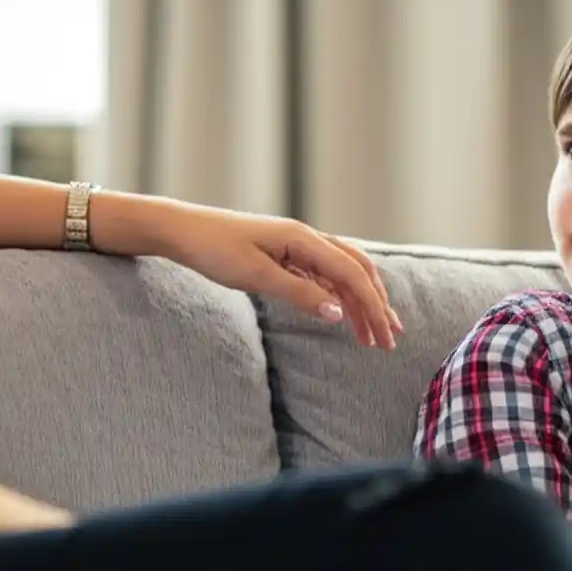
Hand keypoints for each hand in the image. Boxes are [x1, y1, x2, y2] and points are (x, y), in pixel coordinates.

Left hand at [162, 205, 403, 349]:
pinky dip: (337, 296)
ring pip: (341, 273)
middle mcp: (307, 238)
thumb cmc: (214, 249)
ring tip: (372, 332)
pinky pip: (322, 275)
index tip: (384, 337)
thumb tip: (338, 314)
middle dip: (376, 305)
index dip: (372, 306)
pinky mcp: (284, 254)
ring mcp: (296, 246)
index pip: (352, 274)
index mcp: (304, 239)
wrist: (182, 231)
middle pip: (356, 271)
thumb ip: (299, 293)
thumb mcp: (256, 276)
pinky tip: (342, 314)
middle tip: (389, 339)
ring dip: (360, 302)